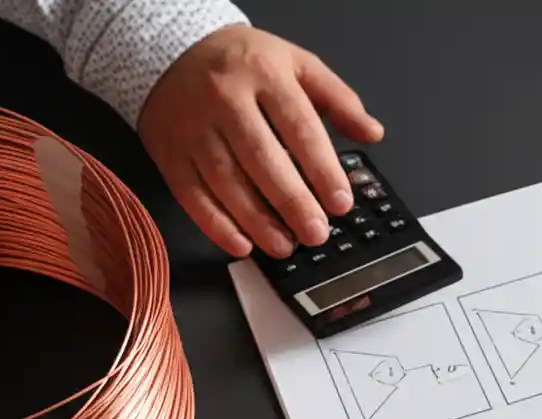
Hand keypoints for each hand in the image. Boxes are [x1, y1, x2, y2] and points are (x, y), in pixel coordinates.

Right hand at [139, 26, 383, 257]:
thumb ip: (338, 99)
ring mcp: (193, 127)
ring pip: (226, 180)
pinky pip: (192, 194)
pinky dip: (216, 224)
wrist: (171, 50)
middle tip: (316, 233)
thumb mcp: (296, 64)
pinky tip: (242, 244)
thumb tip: (372, 132)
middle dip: (292, 202)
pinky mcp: (169, 152)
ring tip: (286, 246)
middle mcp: (224, 99)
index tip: (340, 203)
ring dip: (257, 221)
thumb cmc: (244, 63)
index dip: (321, 169)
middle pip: (261, 158)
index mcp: (263, 74)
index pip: (299, 127)